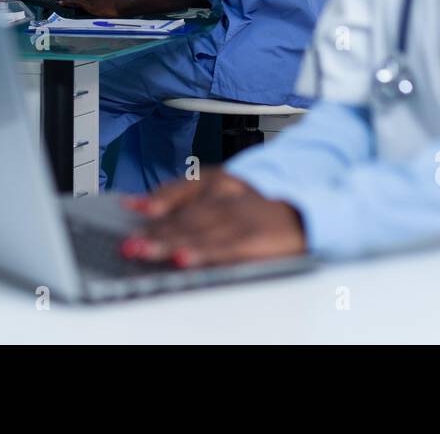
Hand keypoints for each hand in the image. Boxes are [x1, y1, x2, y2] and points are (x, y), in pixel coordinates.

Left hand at [120, 169, 306, 268]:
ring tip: (144, 251)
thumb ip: (183, 194)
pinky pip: (225, 247)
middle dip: (155, 231)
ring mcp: (243, 215)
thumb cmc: (262, 204)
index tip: (129, 208)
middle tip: (127, 243)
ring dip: (168, 242)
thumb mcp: (226, 188)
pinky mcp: (258, 238)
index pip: (182, 190)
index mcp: (220, 179)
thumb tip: (139, 204)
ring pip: (200, 230)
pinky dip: (202, 253)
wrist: (312, 209)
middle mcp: (230, 194)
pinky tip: (182, 259)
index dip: (156, 200)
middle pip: (186, 214)